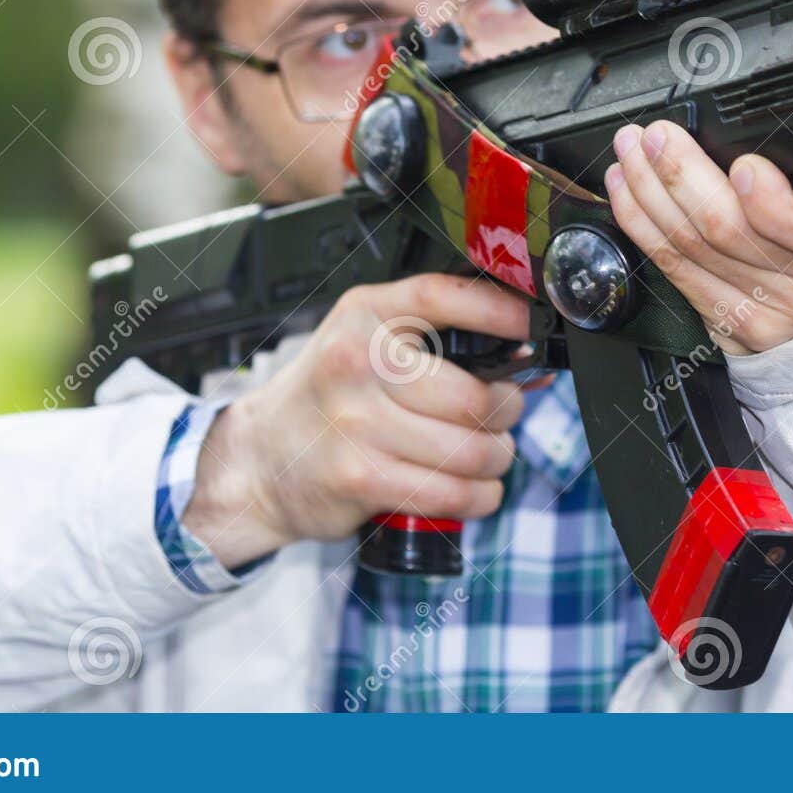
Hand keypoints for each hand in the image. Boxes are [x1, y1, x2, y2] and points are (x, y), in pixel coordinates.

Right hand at [183, 273, 528, 569]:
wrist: (259, 459)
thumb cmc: (327, 399)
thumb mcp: (366, 344)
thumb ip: (438, 342)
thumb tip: (529, 362)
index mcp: (365, 316)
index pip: (441, 296)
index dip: (499, 311)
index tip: (532, 325)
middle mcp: (357, 362)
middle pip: (475, 393)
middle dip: (507, 412)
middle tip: (500, 417)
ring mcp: (357, 422)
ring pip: (472, 448)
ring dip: (496, 460)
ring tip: (484, 455)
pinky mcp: (360, 477)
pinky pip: (452, 492)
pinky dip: (478, 496)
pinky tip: (472, 488)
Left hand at [605, 121, 792, 355]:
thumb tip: (744, 126)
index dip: (771, 200)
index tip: (744, 164)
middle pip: (731, 232)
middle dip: (681, 175)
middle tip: (656, 136)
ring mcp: (774, 313)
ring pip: (691, 249)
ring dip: (649, 193)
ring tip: (631, 154)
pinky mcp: (734, 326)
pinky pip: (674, 272)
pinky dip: (642, 226)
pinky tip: (627, 193)